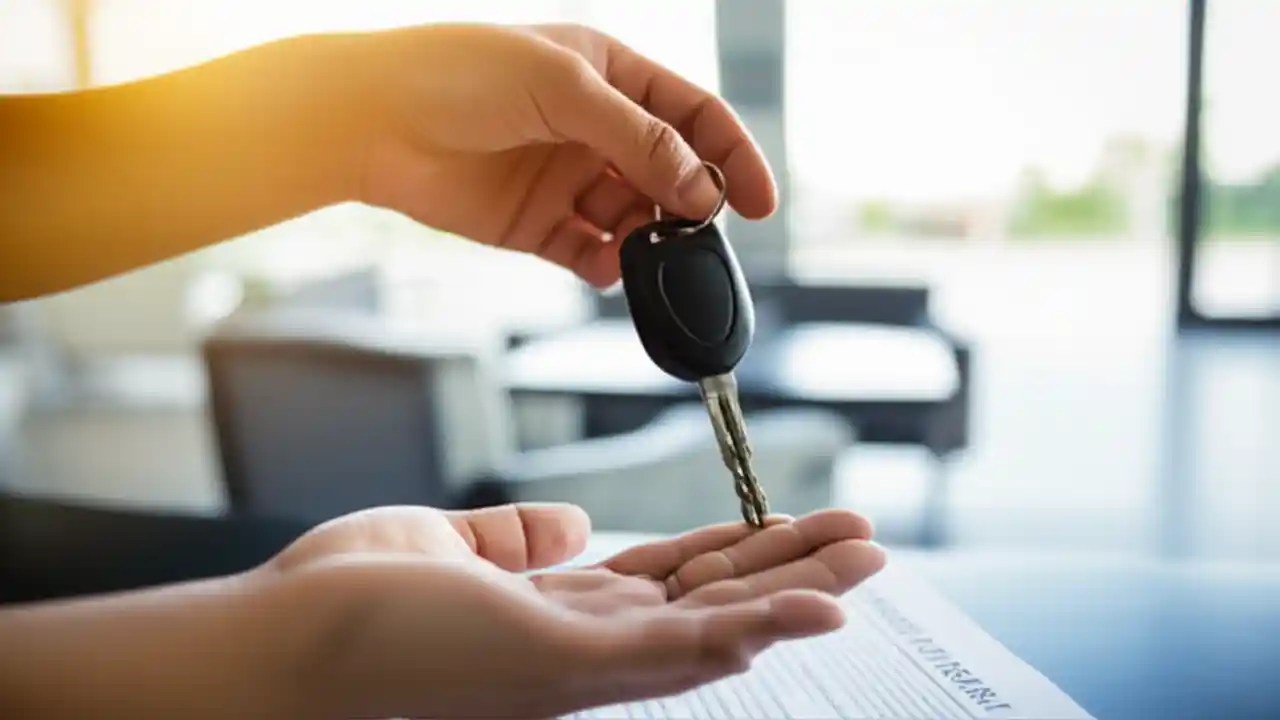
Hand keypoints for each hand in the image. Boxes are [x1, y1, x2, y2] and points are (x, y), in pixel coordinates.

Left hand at [262, 503, 882, 718]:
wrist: (282, 641)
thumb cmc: (344, 602)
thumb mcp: (447, 543)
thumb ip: (513, 536)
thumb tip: (570, 524)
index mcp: (555, 612)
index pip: (669, 580)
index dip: (735, 554)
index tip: (787, 527)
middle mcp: (581, 646)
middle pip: (710, 602)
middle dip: (790, 574)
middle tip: (865, 544)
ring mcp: (580, 663)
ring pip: (715, 628)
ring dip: (795, 600)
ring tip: (865, 566)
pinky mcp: (567, 664)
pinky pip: (678, 647)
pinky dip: (751, 630)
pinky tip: (808, 613)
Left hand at [346, 23, 776, 287]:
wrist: (371, 121)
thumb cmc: (460, 75)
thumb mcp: (565, 88)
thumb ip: (640, 140)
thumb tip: (702, 190)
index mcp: (609, 73)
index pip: (692, 114)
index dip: (731, 155)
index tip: (759, 203)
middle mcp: (593, 127)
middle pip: (669, 174)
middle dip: (688, 206)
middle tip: (694, 234)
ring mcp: (566, 177)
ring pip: (633, 219)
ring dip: (648, 240)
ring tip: (644, 252)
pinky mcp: (536, 224)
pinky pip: (590, 251)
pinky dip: (606, 265)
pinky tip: (606, 267)